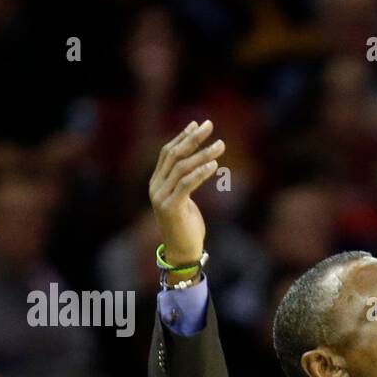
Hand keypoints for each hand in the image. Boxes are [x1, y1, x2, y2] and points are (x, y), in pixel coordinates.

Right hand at [149, 120, 225, 265]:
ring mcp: (161, 197)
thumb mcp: (185, 200)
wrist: (182, 253)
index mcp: (157, 182)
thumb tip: (200, 165)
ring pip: (182, 167)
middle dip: (192, 138)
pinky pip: (186, 184)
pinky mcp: (171, 207)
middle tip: (210, 125)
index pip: (168, 153)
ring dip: (203, 154)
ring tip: (221, 145)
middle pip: (173, 154)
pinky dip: (200, 173)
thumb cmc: (187, 227)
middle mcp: (155, 187)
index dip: (182, 137)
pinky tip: (214, 165)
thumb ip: (186, 183)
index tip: (197, 124)